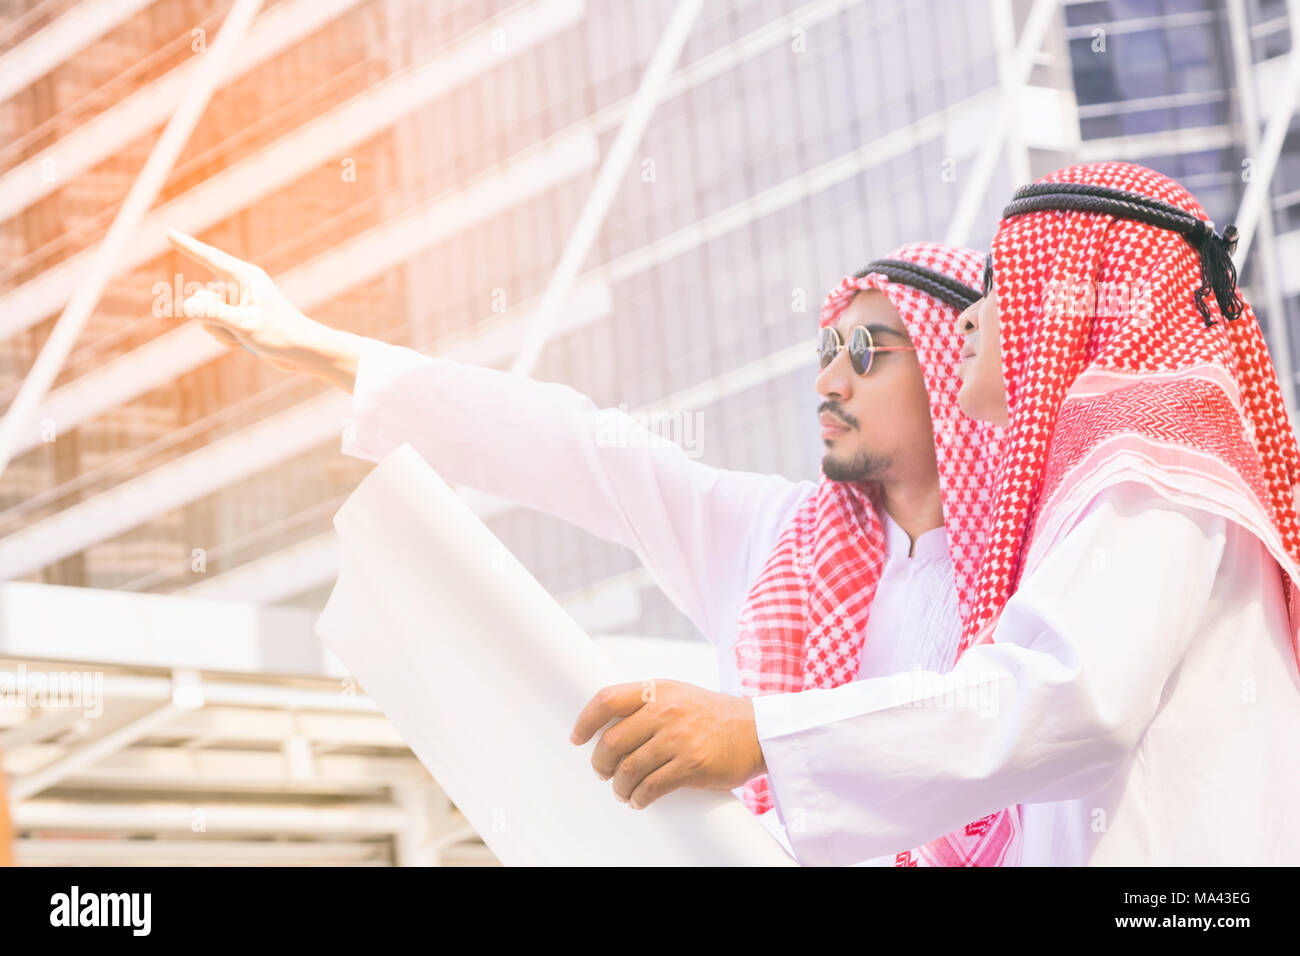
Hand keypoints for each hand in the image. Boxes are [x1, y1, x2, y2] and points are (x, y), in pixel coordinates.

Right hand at [166, 229, 359, 387]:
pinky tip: (244, 342)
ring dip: (220, 331)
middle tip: (240, 327)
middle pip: (203, 297)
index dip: (187, 245)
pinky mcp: (240, 316)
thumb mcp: (243, 325)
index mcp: (245, 276)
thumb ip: (214, 314)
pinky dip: (225, 337)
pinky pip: (216, 326)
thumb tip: (187, 304)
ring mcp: (239, 301)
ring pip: (207, 315)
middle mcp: (241, 285)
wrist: (303, 351)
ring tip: (245, 336)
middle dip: (212, 319)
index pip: (209, 257)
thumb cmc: (279, 334)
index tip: (169, 232)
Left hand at [570, 679, 765, 809]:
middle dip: (600, 763)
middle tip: (602, 772)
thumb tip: (607, 725)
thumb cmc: (714, 715)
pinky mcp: (691, 764)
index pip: (607, 700)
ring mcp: (679, 738)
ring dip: (619, 786)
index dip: (584, 721)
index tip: (576, 738)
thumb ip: (646, 703)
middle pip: (612, 741)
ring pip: (628, 768)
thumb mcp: (679, 695)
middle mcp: (665, 710)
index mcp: (657, 690)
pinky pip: (652, 787)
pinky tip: (639, 800)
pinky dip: (639, 798)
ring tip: (622, 791)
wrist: (757, 731)